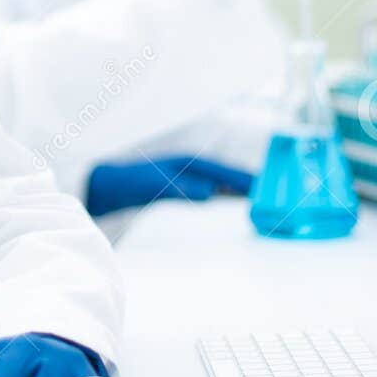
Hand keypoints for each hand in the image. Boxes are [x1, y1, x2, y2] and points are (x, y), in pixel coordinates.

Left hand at [85, 155, 252, 216]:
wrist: (99, 188)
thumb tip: (209, 193)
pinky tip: (230, 213)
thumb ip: (178, 187)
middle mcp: (189, 169)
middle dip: (249, 186)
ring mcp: (185, 180)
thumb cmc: (124, 182)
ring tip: (262, 207)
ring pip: (220, 186)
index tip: (267, 188)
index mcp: (187, 162)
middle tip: (276, 199)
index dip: (246, 179)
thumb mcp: (151, 185)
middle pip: (227, 177)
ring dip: (238, 195)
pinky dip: (222, 201)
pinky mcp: (179, 192)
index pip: (224, 171)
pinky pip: (209, 195)